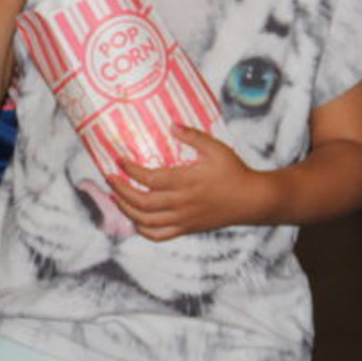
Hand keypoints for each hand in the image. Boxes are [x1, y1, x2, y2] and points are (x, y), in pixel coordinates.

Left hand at [110, 126, 268, 239]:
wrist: (251, 200)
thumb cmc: (234, 172)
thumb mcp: (215, 148)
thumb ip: (192, 136)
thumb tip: (171, 125)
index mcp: (185, 181)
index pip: (148, 178)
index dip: (129, 170)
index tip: (119, 160)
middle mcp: (180, 203)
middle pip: (140, 202)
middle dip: (120, 190)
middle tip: (110, 178)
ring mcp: (183, 218)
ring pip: (145, 221)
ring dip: (126, 210)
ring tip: (116, 198)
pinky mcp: (187, 228)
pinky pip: (159, 235)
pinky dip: (143, 230)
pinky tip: (136, 220)